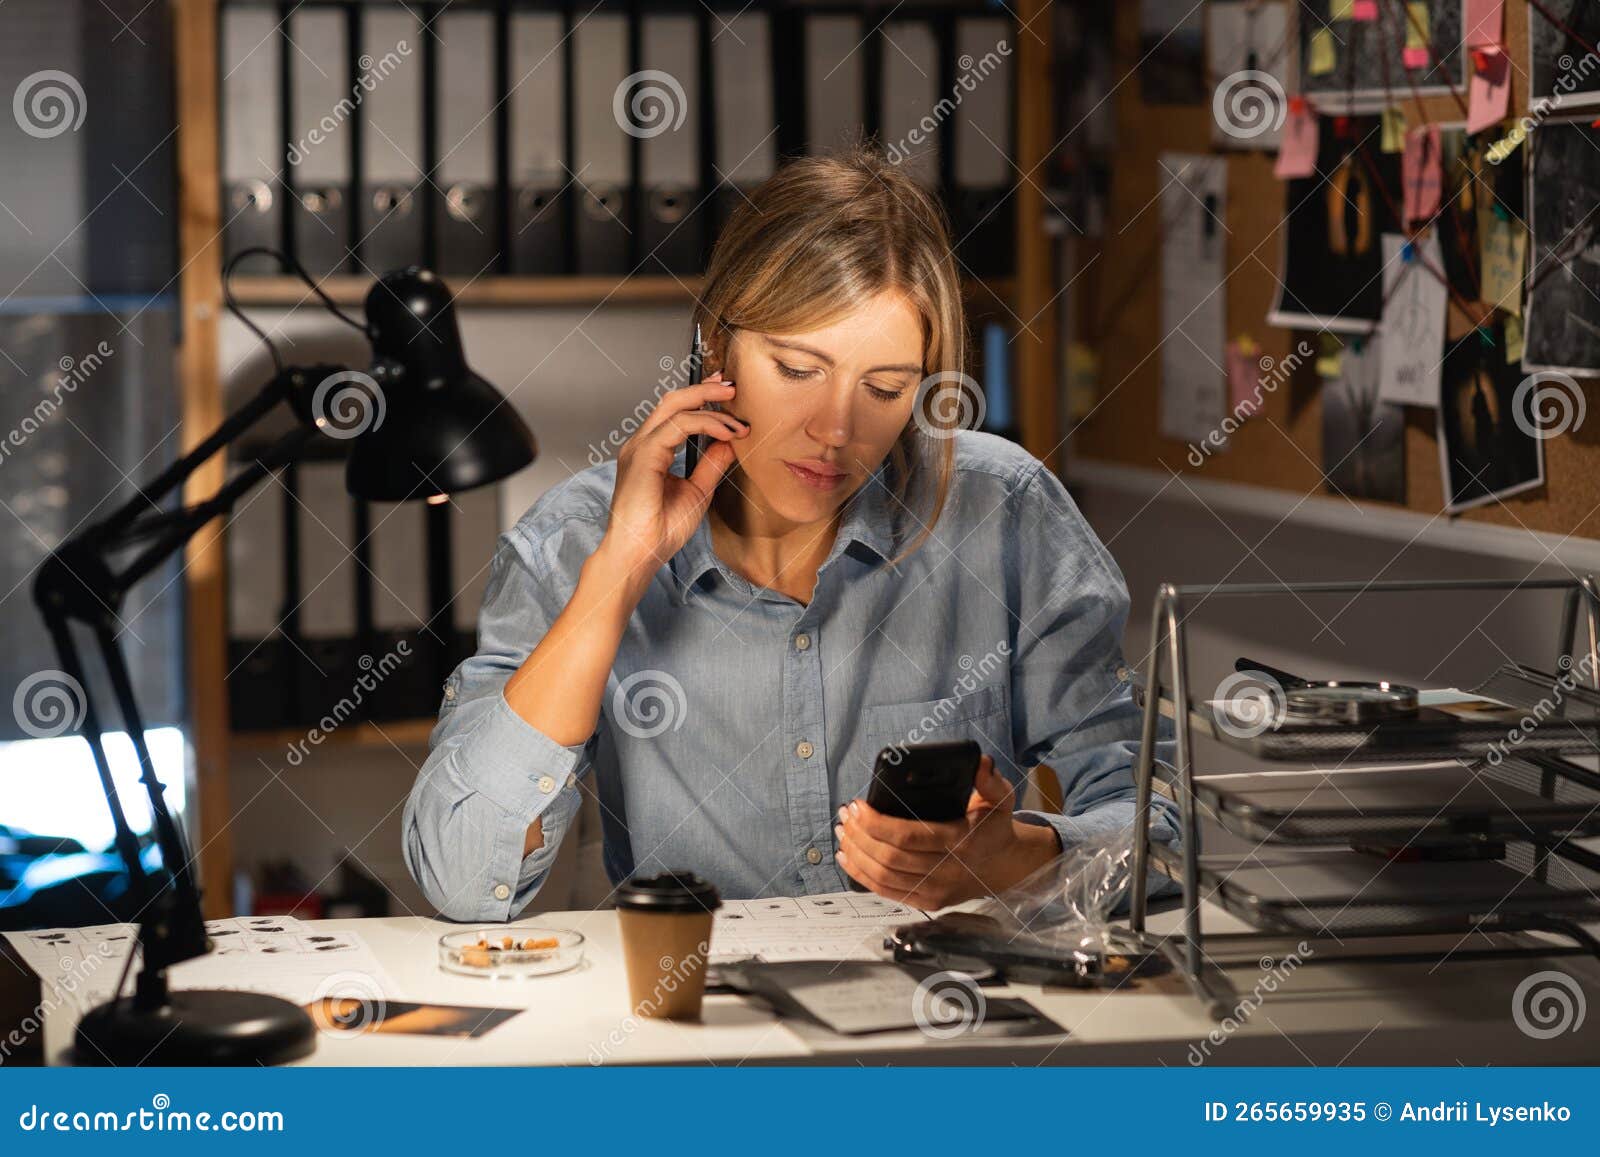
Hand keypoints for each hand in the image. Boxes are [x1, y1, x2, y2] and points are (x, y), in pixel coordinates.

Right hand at [598, 372, 746, 589]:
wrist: (639, 554)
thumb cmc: (659, 530)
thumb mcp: (697, 491)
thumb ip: (711, 465)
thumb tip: (729, 442)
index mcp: (650, 450)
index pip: (675, 412)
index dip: (701, 398)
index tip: (728, 395)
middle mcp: (641, 443)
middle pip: (673, 400)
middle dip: (705, 389)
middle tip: (732, 387)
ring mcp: (640, 447)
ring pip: (676, 408)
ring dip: (711, 407)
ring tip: (737, 419)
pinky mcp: (644, 455)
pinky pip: (678, 426)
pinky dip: (706, 424)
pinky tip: (726, 433)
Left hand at [834, 755, 1062, 909]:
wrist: (1004, 865)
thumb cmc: (994, 827)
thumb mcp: (1000, 799)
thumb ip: (990, 780)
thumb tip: (981, 764)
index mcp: (960, 842)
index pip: (908, 836)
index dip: (876, 822)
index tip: (857, 805)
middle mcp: (947, 871)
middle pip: (889, 857)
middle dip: (859, 835)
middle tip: (845, 815)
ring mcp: (936, 891)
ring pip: (884, 877)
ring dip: (856, 853)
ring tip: (842, 832)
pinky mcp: (928, 903)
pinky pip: (887, 892)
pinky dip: (862, 875)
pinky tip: (847, 857)